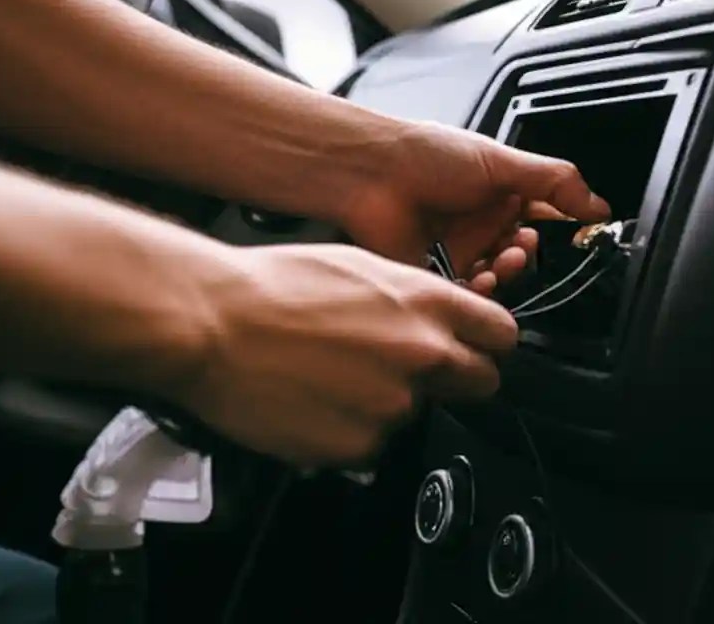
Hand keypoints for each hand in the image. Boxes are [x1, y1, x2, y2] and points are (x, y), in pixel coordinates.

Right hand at [173, 243, 515, 465]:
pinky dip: (352, 432)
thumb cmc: (271, 287)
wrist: (210, 324)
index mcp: (426, 304)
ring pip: (418, 415)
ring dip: (390, 404)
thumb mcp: (362, 267)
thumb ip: (416, 299)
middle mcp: (421, 355)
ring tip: (336, 378)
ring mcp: (393, 406)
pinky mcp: (358, 446)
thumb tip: (445, 318)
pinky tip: (317, 403)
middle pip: (482, 383)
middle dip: (458, 379)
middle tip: (414, 372)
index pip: (503, 334)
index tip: (477, 348)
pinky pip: (373, 446)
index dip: (489, 342)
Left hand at [338, 120, 610, 294]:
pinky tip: (483, 278)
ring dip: (508, 272)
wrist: (371, 174)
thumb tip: (599, 206)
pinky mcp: (435, 275)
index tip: (571, 233)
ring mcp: (457, 250)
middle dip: (528, 254)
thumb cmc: (427, 155)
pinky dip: (482, 292)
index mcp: (498, 192)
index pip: (542, 218)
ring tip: (504, 259)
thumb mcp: (502, 161)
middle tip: (522, 245)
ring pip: (498, 276)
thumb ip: (555, 182)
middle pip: (521, 253)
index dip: (557, 229)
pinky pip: (468, 295)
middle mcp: (479, 223)